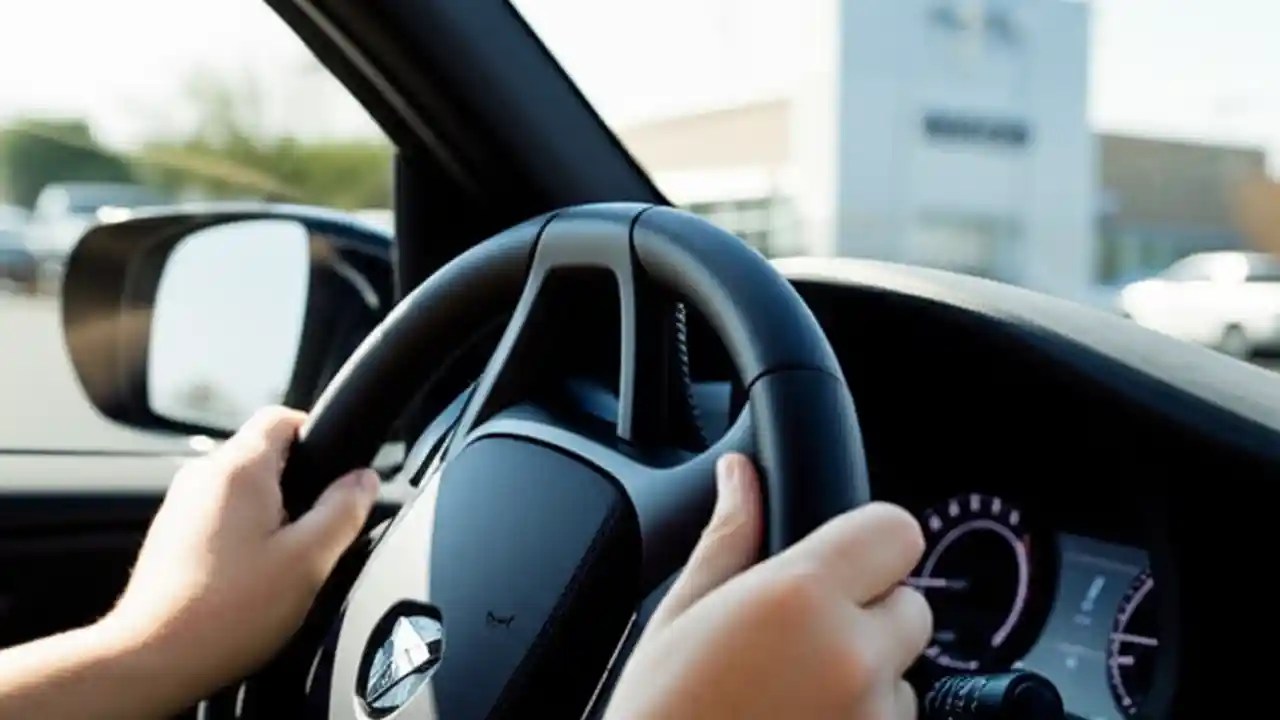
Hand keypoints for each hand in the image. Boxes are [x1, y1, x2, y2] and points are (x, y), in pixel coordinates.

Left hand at [103, 406, 379, 703]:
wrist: (153, 659)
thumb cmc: (228, 611)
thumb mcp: (308, 560)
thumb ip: (344, 511)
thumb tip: (364, 480)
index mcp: (238, 469)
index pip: (283, 417)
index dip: (318, 434)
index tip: (336, 474)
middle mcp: (202, 476)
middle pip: (264, 455)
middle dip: (298, 487)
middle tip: (314, 534)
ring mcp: (180, 506)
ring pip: (242, 490)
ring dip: (270, 515)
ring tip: (281, 563)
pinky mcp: (169, 537)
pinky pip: (219, 517)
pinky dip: (242, 537)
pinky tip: (250, 579)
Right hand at [605, 454, 931, 718]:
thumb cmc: (659, 718)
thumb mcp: (679, 617)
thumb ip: (728, 538)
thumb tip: (741, 477)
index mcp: (799, 597)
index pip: (898, 530)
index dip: (870, 541)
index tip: (842, 559)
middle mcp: (852, 656)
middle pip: (911, 603)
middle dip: (870, 615)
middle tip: (800, 642)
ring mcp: (875, 718)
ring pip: (905, 675)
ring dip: (867, 679)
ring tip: (790, 700)